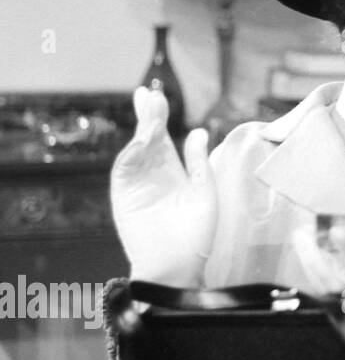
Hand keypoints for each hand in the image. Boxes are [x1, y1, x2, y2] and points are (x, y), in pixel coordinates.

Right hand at [110, 85, 215, 284]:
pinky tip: (142, 139)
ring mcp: (137, 184)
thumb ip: (198, 163)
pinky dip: (131, 153)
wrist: (178, 265)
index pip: (165, 138)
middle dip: (147, 116)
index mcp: (175, 172)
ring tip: (151, 114)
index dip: (160, 117)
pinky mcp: (124, 196)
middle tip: (146, 94)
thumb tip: (198, 131)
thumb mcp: (205, 193)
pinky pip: (124, 170)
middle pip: (147, 138)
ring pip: (135, 150)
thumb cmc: (197, 234)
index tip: (157, 95)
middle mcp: (154, 174)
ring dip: (142, 131)